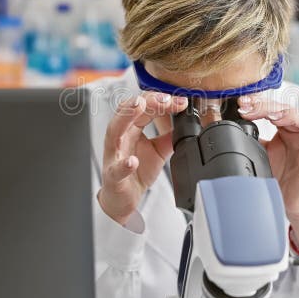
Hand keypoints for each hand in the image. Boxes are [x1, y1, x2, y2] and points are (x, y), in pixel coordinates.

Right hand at [97, 92, 187, 224]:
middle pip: (129, 111)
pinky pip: (117, 169)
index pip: (145, 107)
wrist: (124, 198)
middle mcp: (120, 137)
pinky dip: (124, 164)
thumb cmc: (136, 172)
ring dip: (127, 116)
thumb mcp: (158, 151)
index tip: (181, 102)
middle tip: (165, 98)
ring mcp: (114, 156)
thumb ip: (169, 136)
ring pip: (115, 130)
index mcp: (131, 129)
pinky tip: (132, 161)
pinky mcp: (113, 176)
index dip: (162, 101)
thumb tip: (185, 123)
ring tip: (140, 106)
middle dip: (147, 101)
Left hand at [238, 94, 298, 253]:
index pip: (274, 108)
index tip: (241, 104)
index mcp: (285, 128)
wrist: (289, 203)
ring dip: (294, 116)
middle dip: (270, 106)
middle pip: (291, 110)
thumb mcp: (258, 154)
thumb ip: (249, 139)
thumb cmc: (278, 175)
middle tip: (251, 108)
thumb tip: (224, 126)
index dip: (258, 104)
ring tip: (276, 117)